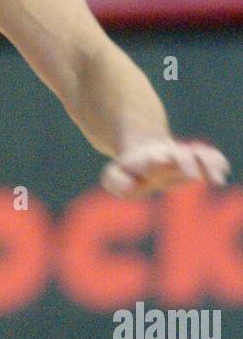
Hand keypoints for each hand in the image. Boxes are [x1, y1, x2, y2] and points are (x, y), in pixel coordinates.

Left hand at [101, 138, 229, 197]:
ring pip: (198, 156)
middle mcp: (167, 156)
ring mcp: (182, 157)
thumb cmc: (130, 171)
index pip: (151, 161)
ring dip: (208, 165)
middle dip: (185, 162)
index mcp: (147, 161)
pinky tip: (223, 170)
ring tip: (217, 179)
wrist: (145, 151)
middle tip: (191, 174)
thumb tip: (132, 187)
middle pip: (179, 156)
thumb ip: (117, 182)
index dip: (155, 161)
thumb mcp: (114, 176)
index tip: (160, 160)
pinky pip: (209, 158)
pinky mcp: (195, 162)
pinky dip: (216, 162)